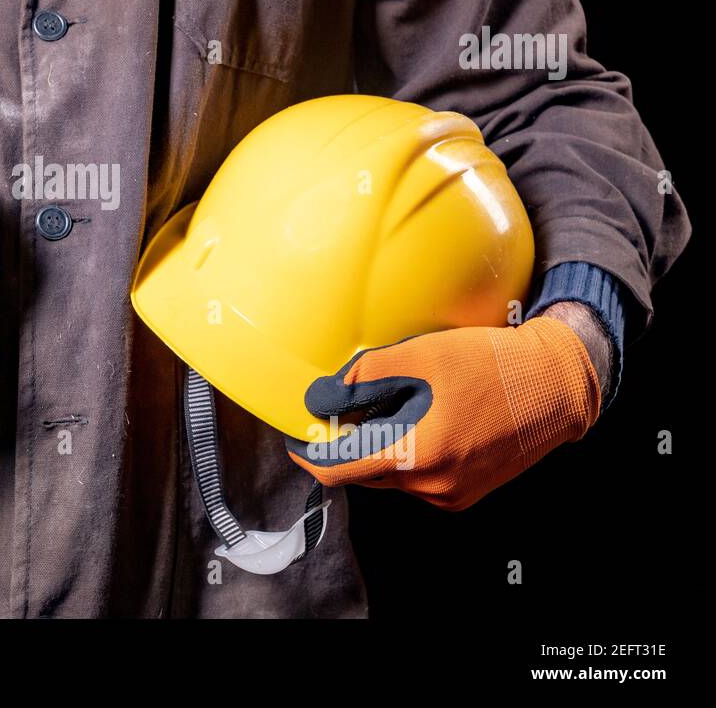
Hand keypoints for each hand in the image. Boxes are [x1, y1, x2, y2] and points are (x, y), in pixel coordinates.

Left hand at [284, 315, 600, 509]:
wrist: (558, 384)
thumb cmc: (493, 364)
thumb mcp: (422, 356)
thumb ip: (365, 377)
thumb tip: (321, 397)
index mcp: (419, 456)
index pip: (339, 473)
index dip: (309, 456)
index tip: (294, 438)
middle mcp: (434, 487)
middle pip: (364, 472)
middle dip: (346, 444)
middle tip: (342, 407)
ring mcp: (453, 495)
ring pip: (391, 476)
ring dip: (378, 446)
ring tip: (392, 404)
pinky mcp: (468, 493)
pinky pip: (418, 479)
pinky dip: (406, 453)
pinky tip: (421, 418)